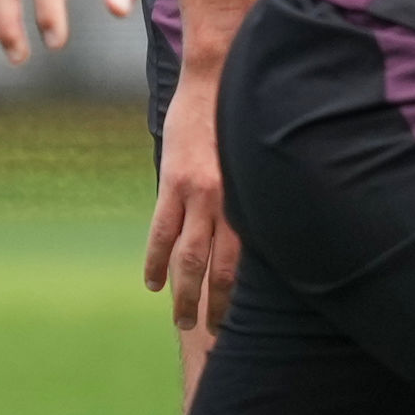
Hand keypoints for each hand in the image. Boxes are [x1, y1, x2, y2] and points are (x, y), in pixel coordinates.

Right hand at [144, 49, 240, 335]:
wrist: (222, 76)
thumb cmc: (248, 119)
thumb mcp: (261, 164)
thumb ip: (256, 199)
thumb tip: (262, 235)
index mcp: (256, 202)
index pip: (252, 263)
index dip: (246, 295)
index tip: (247, 322)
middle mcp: (232, 204)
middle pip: (223, 270)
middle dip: (219, 307)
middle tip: (216, 337)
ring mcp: (201, 194)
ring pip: (191, 258)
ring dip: (186, 295)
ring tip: (183, 322)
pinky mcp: (175, 182)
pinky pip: (162, 231)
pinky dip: (155, 261)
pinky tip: (153, 285)